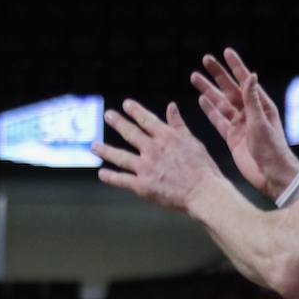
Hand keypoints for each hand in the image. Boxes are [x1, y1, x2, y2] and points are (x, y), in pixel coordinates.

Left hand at [93, 99, 222, 212]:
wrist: (205, 193)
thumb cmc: (203, 169)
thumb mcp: (193, 142)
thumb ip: (178, 124)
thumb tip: (171, 106)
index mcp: (166, 137)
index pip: (146, 120)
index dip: (135, 111)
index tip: (125, 104)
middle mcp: (152, 149)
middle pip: (130, 133)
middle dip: (118, 123)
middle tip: (107, 115)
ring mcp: (145, 167)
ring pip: (120, 156)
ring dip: (105, 150)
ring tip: (93, 146)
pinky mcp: (142, 186)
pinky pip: (122, 180)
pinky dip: (110, 176)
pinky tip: (101, 173)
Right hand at [193, 48, 298, 200]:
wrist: (272, 176)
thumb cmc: (272, 149)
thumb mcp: (261, 122)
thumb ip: (253, 100)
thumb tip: (250, 75)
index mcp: (261, 106)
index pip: (245, 81)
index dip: (235, 66)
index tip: (226, 52)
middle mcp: (250, 112)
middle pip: (229, 89)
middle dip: (217, 74)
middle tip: (205, 60)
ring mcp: (240, 124)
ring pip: (220, 103)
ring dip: (208, 90)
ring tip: (195, 77)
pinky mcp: (232, 137)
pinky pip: (218, 120)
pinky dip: (209, 110)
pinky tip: (201, 101)